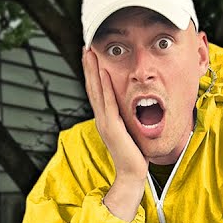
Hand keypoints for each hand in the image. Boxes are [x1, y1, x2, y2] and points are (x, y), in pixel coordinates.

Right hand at [83, 48, 145, 219]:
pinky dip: (105, 87)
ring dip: (93, 71)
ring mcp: (105, 122)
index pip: (98, 91)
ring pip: (97, 91)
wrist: (132, 174)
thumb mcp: (131, 132)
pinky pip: (108, 102)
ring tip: (90, 54)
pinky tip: (105, 73)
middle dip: (89, 67)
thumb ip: (129, 119)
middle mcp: (102, 118)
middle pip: (93, 87)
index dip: (93, 73)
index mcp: (106, 118)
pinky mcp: (112, 127)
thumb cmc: (135, 156)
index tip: (92, 56)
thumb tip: (136, 109)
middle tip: (86, 47)